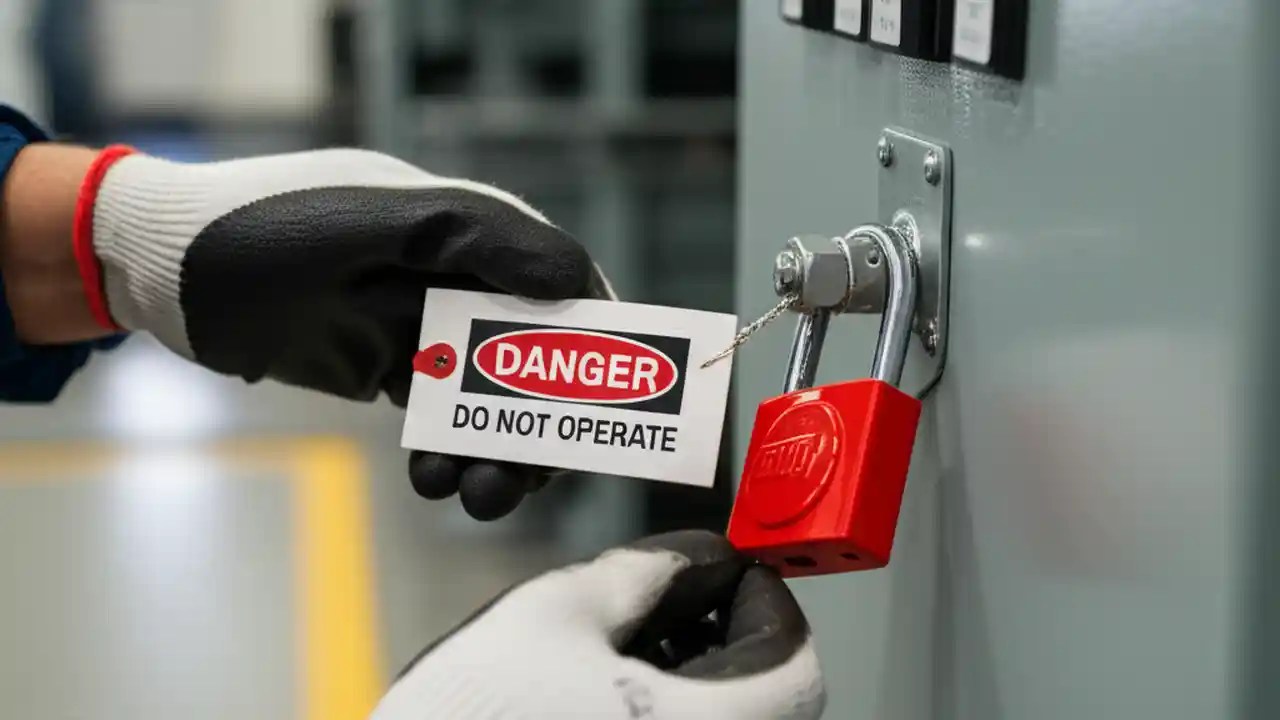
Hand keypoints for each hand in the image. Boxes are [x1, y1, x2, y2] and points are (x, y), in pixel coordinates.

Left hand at [82, 146, 612, 517]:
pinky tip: (433, 476)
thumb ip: (477, 239)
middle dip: (543, 420)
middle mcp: (457, 276)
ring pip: (492, 395)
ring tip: (475, 492)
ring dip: (497, 447)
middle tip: (528, 475)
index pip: (564, 283)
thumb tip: (577, 282)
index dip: (602, 342)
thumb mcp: (374, 221)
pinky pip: (441, 416)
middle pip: (536, 354)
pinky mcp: (386, 364)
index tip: (620, 404)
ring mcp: (422, 323)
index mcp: (467, 228)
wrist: (161, 271)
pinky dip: (448, 450)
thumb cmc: (260, 230)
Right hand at [372, 531, 825, 719]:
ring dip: (698, 678)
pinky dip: (667, 714)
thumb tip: (693, 557)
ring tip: (628, 640)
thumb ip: (642, 572)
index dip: (764, 600)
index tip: (724, 572)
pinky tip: (609, 690)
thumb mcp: (555, 614)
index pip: (795, 663)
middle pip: (768, 703)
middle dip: (725, 634)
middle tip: (672, 597)